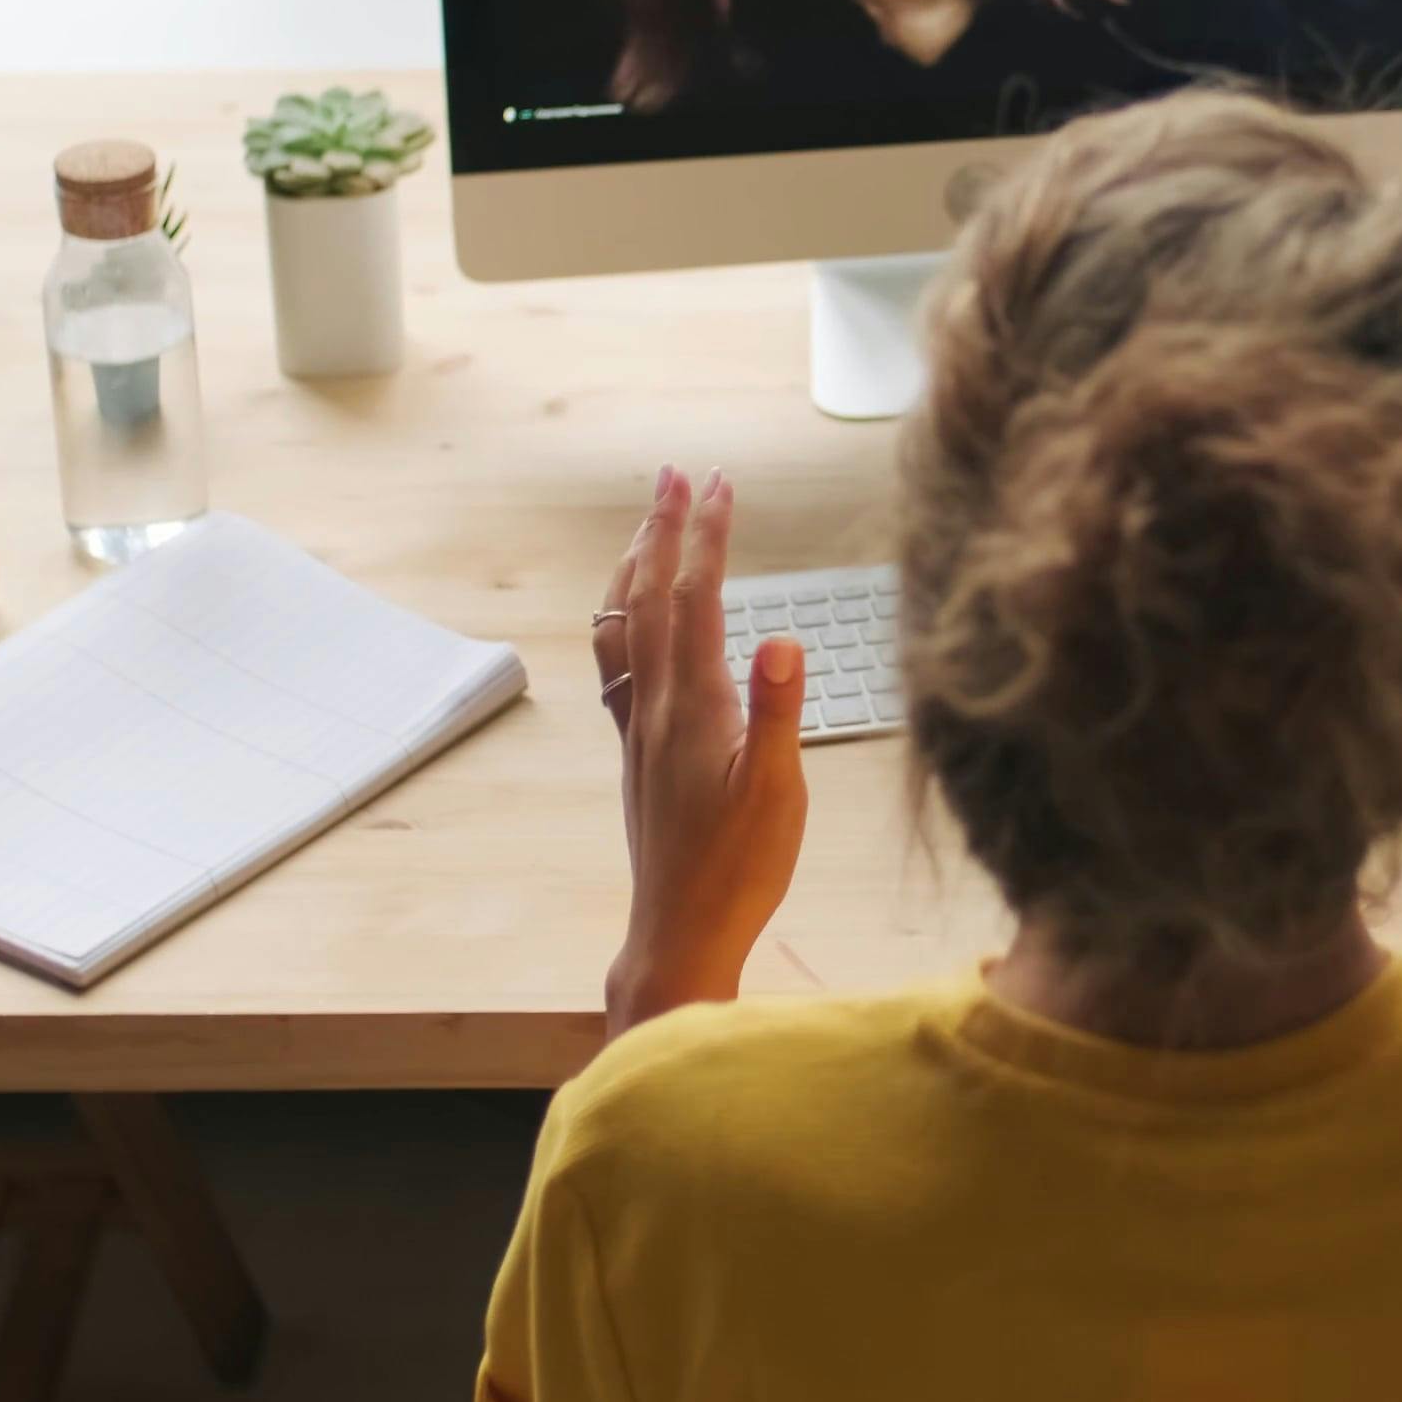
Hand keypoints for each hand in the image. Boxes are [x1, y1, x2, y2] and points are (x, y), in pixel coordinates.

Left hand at [590, 465, 809, 1034]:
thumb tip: (783, 637)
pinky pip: (619, 661)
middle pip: (649, 596)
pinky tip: (631, 619)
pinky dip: (623, 617)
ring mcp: (640, 727)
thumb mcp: (777, 793)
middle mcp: (656, 705)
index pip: (697, 598)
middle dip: (663, 529)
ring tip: (648, 525)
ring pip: (624, 625)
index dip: (708, 535)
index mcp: (695, 705)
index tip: (719, 482)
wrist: (679, 929)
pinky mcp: (638, 750)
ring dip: (635, 566)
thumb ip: (777, 713)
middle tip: (674, 473)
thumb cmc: (739, 868)